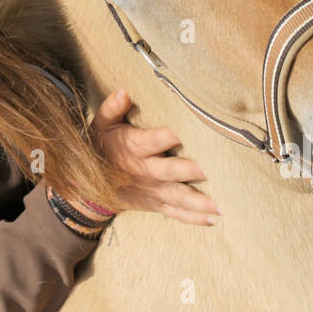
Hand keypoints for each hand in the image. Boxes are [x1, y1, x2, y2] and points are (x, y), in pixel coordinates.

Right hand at [88, 89, 219, 225]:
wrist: (89, 185)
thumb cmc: (102, 146)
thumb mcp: (101, 124)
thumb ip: (112, 108)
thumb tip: (125, 92)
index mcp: (134, 148)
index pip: (154, 140)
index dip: (169, 136)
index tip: (187, 131)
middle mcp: (146, 170)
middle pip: (173, 171)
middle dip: (195, 170)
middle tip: (218, 169)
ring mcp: (152, 190)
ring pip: (179, 197)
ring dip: (200, 202)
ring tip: (222, 204)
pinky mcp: (156, 204)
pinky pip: (176, 213)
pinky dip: (194, 218)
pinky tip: (214, 219)